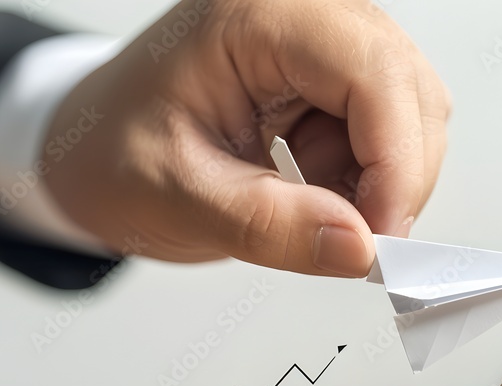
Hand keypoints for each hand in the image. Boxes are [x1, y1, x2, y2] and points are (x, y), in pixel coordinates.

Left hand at [43, 0, 449, 276]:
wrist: (91, 149)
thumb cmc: (111, 150)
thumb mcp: (177, 196)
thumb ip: (269, 225)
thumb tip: (359, 247)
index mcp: (255, 17)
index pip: (371, 73)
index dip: (393, 162)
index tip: (378, 239)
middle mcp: (300, 13)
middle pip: (407, 89)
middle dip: (393, 178)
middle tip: (352, 242)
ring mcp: (321, 41)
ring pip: (410, 112)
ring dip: (378, 180)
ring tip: (306, 208)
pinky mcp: (329, 76)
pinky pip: (389, 130)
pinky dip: (367, 179)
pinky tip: (313, 194)